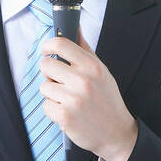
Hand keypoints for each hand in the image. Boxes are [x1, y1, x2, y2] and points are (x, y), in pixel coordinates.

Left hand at [38, 28, 138, 160]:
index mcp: (92, 66)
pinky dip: (54, 110)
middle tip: (61, 81)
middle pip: (46, 64)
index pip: (61, 44)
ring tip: (69, 100)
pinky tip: (68, 112)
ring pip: (44, 86)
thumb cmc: (107, 100)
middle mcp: (82, 80)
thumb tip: (74, 27)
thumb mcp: (101, 71)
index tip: (46, 50)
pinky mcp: (64, 115)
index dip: (48, 45)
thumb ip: (85, 49)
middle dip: (50, 73)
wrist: (116, 133)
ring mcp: (73, 99)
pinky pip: (45, 105)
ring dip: (52, 94)